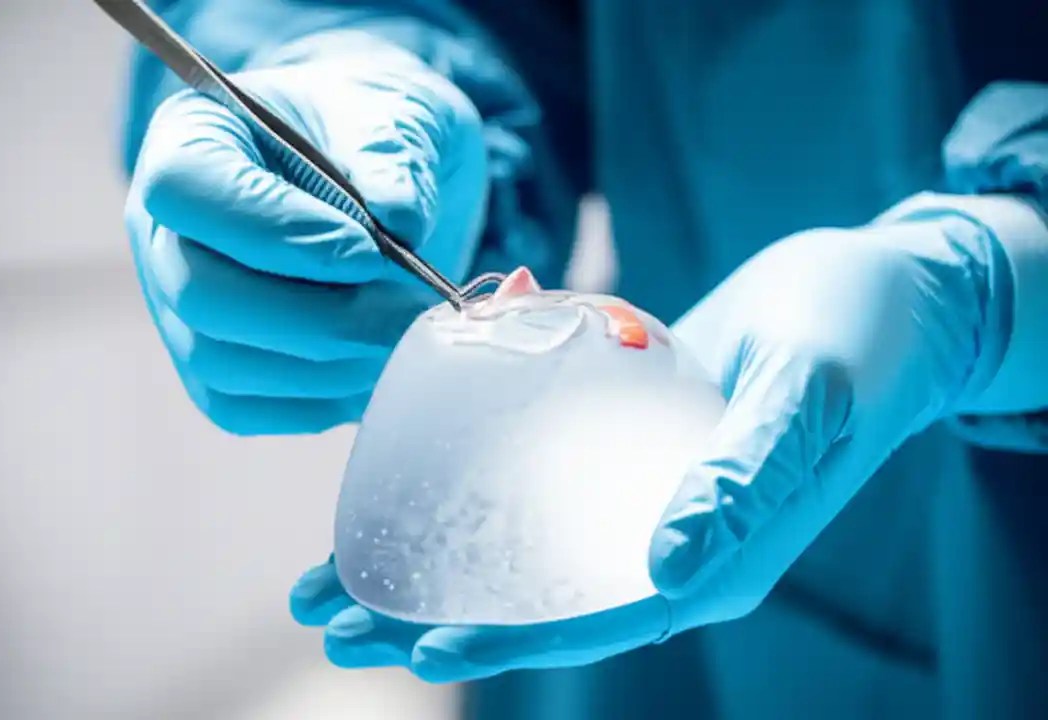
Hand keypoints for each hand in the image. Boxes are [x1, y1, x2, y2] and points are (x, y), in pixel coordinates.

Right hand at [126, 31, 488, 434]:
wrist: (376, 176)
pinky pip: (242, 407)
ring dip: (326, 366)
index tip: (366, 252)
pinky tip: (378, 370)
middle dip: (316, 319)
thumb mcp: (394, 111)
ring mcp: (177, 305)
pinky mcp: (209, 368)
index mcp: (191, 138)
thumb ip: (393, 154)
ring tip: (406, 340)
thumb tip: (402, 219)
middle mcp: (164, 229)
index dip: (272, 231)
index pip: (186, 190)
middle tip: (408, 315)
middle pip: (200, 294)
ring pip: (220, 363)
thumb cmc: (372, 129)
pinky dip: (318, 400)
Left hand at [290, 213, 1003, 681]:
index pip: (599, 618)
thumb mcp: (807, 394)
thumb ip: (745, 475)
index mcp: (718, 558)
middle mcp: (668, 543)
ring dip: (427, 558)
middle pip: (537, 598)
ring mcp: (639, 502)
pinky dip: (467, 480)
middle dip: (430, 613)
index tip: (420, 645)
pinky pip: (535, 484)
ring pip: (521, 548)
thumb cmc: (856, 337)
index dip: (510, 639)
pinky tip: (400, 478)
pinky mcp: (619, 455)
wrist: (877, 294)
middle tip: (325, 619)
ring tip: (328, 574)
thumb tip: (668, 565)